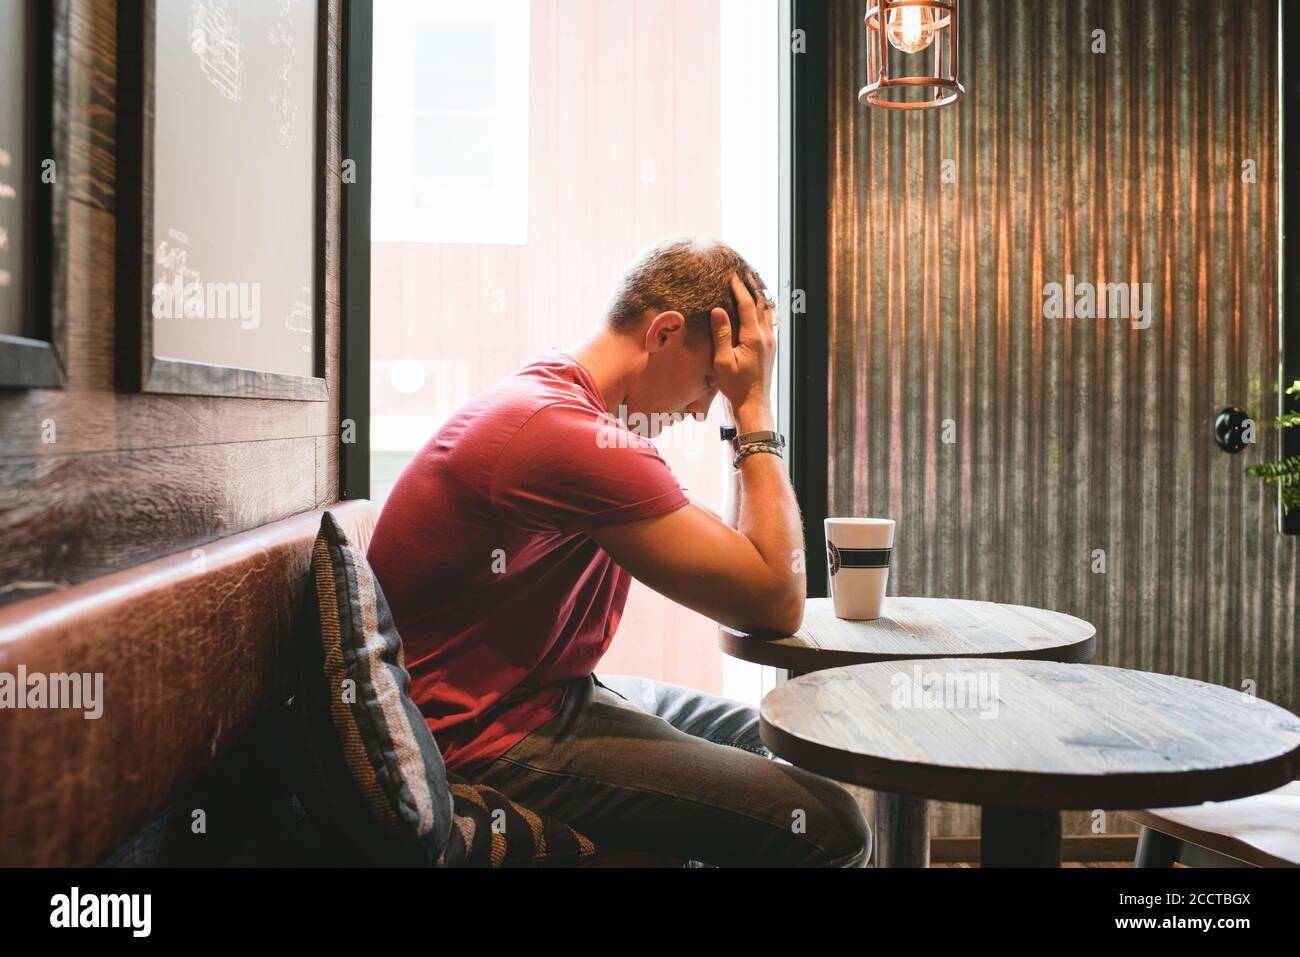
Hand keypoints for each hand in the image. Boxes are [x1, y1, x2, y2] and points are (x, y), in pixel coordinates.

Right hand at [709, 272, 774, 426]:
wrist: (753, 404)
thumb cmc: (735, 386)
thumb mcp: (722, 361)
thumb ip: (721, 334)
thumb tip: (718, 310)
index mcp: (754, 338)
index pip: (747, 305)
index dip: (739, 288)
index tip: (732, 275)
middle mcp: (765, 337)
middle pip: (761, 304)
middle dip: (752, 287)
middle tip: (745, 272)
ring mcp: (770, 343)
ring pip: (766, 313)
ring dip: (758, 297)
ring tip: (751, 285)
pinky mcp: (769, 349)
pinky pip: (766, 322)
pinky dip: (760, 310)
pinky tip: (755, 309)